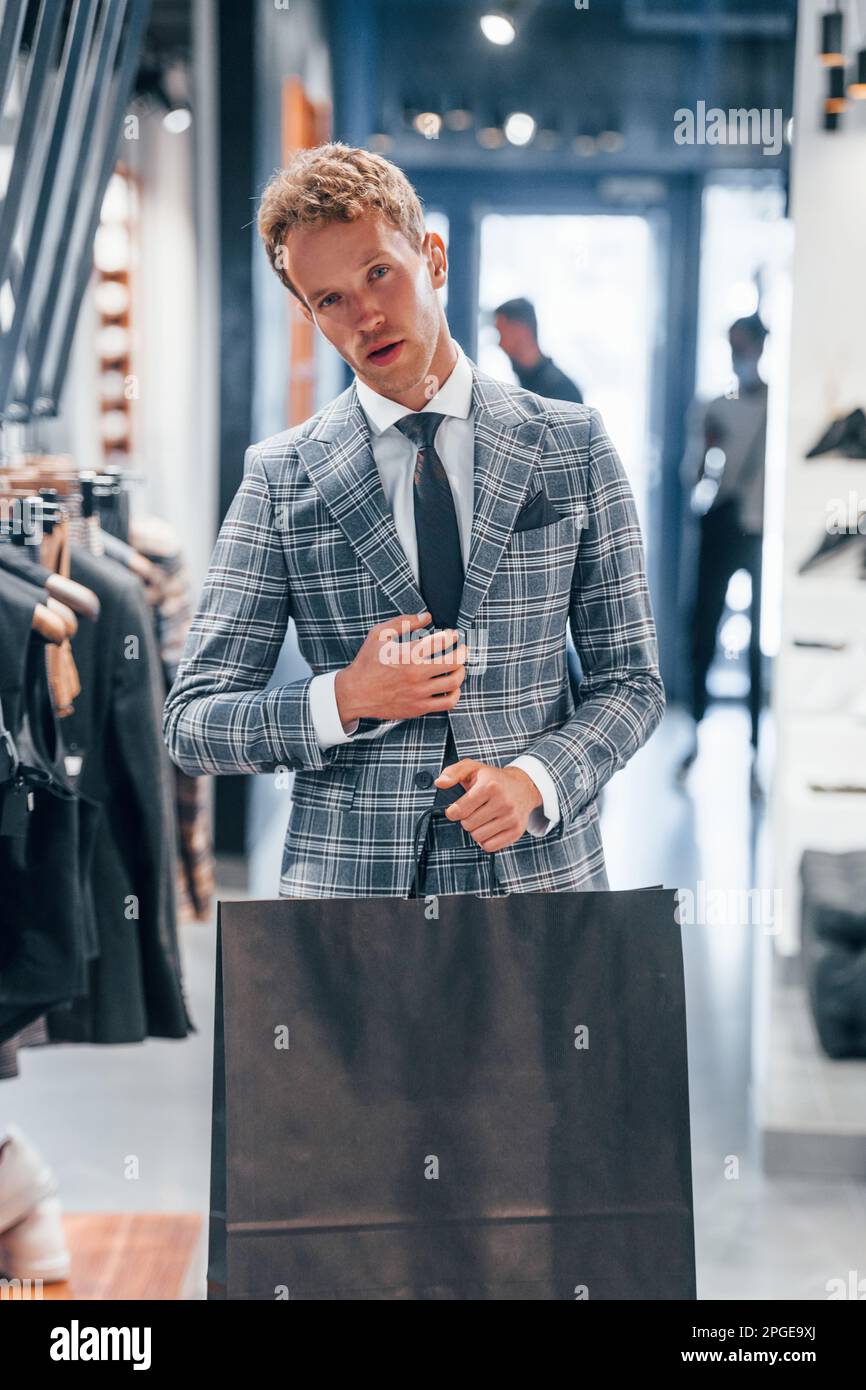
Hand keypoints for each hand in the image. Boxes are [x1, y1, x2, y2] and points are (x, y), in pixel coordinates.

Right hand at [335, 611, 468, 722]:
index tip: (453, 634)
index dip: (452, 635)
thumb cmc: (367, 662)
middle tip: (462, 648)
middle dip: (463, 652)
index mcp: (407, 654)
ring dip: (461, 671)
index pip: (441, 641)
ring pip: (454, 682)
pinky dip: (455, 693)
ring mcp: (419, 693)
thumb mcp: (379, 634)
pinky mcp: (419, 708)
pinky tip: (451, 686)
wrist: (354, 694)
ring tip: (458, 666)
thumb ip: (403, 622)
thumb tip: (427, 616)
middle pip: (454, 661)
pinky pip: (448, 702)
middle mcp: (416, 674)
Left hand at [436, 759, 542, 851]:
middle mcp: (503, 802)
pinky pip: (490, 846)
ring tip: (483, 818)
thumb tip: (439, 783)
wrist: (523, 787)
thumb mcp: (472, 768)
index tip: (457, 808)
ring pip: (478, 837)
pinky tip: (490, 828)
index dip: (453, 811)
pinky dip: (486, 840)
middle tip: (474, 810)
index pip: (459, 810)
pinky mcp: (516, 831)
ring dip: (476, 830)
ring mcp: (511, 818)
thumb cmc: (493, 779)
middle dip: (466, 819)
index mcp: (490, 786)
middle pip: (468, 825)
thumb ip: (452, 772)